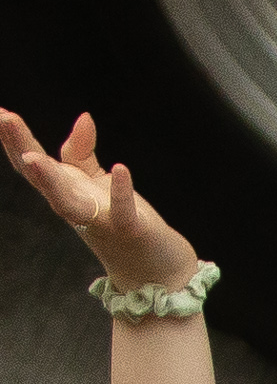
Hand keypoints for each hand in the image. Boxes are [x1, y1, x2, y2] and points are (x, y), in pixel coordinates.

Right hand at [2, 110, 201, 292]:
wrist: (153, 266)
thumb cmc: (114, 218)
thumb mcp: (91, 179)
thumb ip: (81, 150)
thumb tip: (84, 117)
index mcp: (61, 189)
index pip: (30, 161)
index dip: (12, 137)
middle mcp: (72, 205)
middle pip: (39, 178)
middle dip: (19, 149)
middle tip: (4, 119)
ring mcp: (97, 221)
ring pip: (66, 202)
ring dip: (48, 181)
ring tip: (32, 156)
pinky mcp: (128, 230)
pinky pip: (121, 211)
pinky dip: (120, 192)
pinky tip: (120, 168)